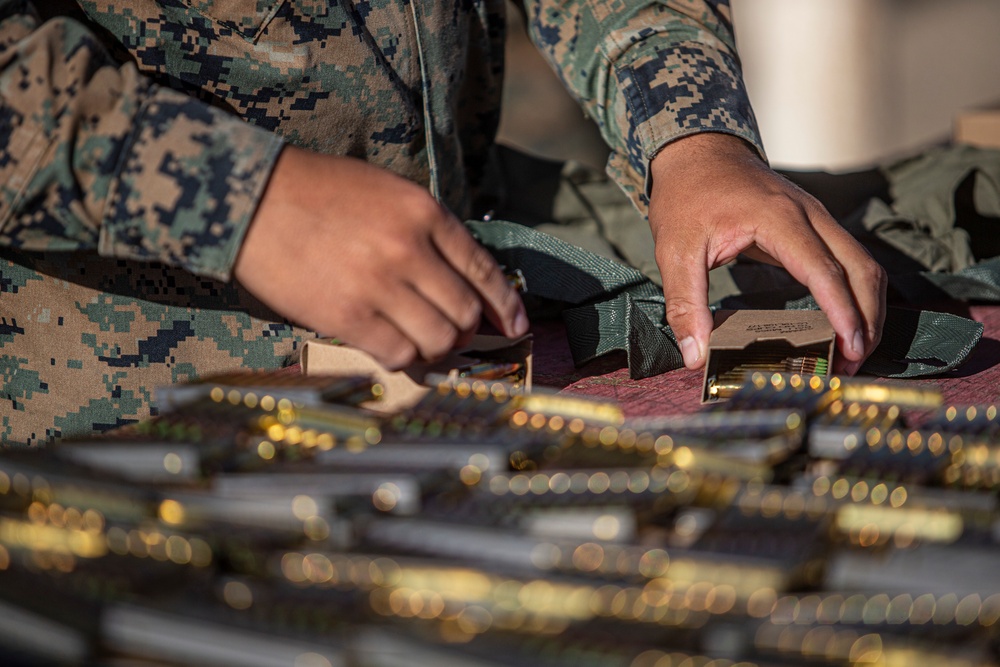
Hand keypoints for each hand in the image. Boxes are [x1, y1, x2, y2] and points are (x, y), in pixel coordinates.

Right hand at [235, 146, 527, 368]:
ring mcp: (379, 285)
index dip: (505, 305)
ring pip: (439, 340)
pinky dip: (404, 358)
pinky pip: (398, 353)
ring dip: (438, 349)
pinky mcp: (347, 316)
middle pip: (466, 313)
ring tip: (425, 344)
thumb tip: (460, 277)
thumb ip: (426, 230)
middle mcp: (410, 249)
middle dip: (469, 331)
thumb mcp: (386, 192)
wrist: (252, 198)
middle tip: (455, 335)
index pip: (483, 270)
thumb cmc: (318, 191)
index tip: (516, 325)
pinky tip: (394, 348)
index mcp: (424, 213)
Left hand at [647, 133, 886, 374]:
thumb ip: (685, 303)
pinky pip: (850, 262)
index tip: (849, 348)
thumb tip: (695, 356)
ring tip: (852, 352)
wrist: (696, 152)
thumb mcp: (674, 250)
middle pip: (862, 269)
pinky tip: (844, 325)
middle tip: (852, 364)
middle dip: (867, 319)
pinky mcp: (815, 228)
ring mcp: (818, 219)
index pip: (824, 270)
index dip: (842, 312)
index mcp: (779, 218)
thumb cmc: (686, 196)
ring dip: (868, 309)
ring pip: (864, 265)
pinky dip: (855, 294)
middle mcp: (810, 215)